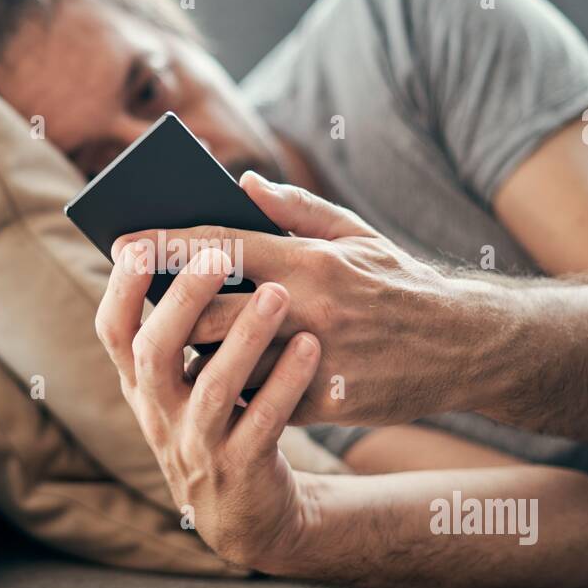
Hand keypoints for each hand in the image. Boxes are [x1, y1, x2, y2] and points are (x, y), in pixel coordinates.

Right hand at [94, 243, 320, 570]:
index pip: (113, 330)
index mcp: (143, 383)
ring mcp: (198, 445)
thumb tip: (202, 244)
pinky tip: (310, 347)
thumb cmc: (227, 420)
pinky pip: (263, 422)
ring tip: (277, 294)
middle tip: (217, 257)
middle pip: (154, 353)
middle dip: (180, 302)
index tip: (136, 243)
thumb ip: (191, 324)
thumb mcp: (190, 382)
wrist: (251, 515)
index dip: (119, 288)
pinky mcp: (241, 469)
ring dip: (243, 337)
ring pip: (212, 388)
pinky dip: (285, 383)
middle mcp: (160, 414)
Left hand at [114, 172, 473, 427]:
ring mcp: (316, 359)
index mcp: (311, 260)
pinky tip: (211, 380)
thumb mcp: (357, 235)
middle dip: (164, 308)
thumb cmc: (401, 284)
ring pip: (226, 360)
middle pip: (209, 310)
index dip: (165, 244)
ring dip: (191, 353)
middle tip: (134, 302)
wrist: (465, 347)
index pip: (220, 245)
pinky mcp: (325, 404)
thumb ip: (295, 209)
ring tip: (164, 342)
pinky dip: (231, 388)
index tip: (122, 242)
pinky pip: (258, 399)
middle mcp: (309, 308)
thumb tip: (240, 183)